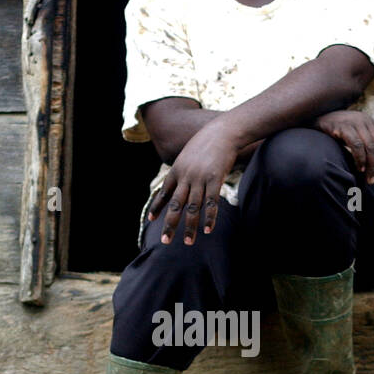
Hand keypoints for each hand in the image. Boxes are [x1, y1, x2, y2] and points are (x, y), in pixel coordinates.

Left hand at [147, 122, 240, 244]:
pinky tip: (207, 230)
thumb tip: (182, 182)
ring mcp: (200, 178)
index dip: (157, 207)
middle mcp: (186, 176)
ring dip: (189, 227)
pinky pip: (211, 203)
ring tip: (188, 242)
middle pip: (175, 205)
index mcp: (177, 170)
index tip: (151, 219)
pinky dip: (208, 218)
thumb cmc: (207, 142)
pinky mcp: (215, 179)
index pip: (164, 193)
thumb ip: (183, 169)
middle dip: (169, 225)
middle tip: (165, 241)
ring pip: (192, 208)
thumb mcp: (188, 154)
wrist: (223, 131)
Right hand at [315, 109, 373, 185]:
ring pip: (371, 148)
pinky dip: (360, 159)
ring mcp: (354, 122)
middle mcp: (365, 120)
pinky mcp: (343, 127)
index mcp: (370, 122)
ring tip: (370, 180)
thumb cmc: (332, 132)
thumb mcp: (352, 136)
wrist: (312, 120)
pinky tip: (360, 169)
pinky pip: (357, 145)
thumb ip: (364, 145)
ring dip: (372, 166)